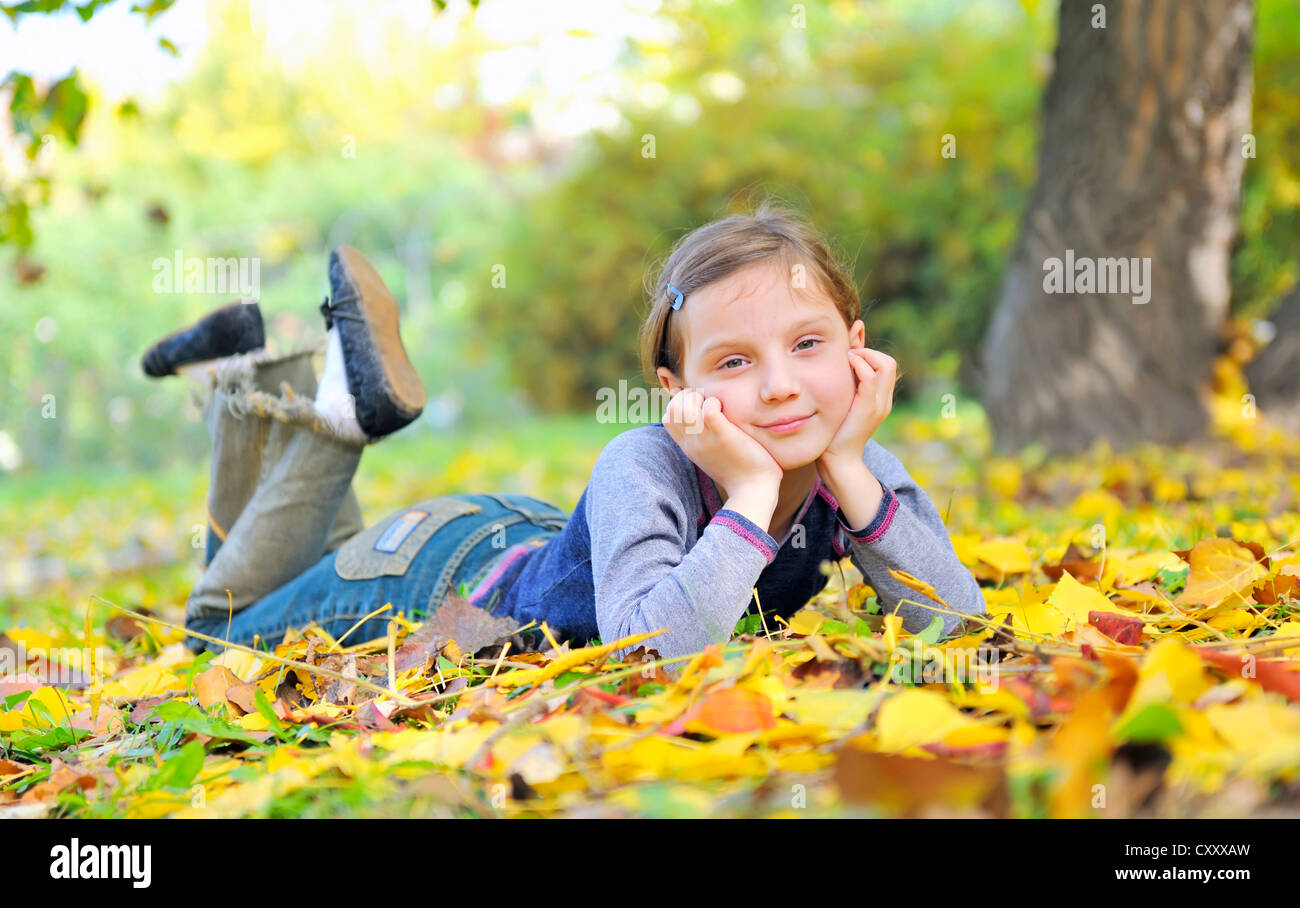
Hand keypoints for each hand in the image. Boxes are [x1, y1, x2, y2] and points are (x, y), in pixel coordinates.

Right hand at [663, 389, 782, 497]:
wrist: (753, 491)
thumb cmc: (739, 470)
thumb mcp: (712, 455)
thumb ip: (704, 438)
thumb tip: (704, 419)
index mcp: (688, 447)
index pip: (667, 417)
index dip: (679, 402)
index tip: (698, 403)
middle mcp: (693, 443)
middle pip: (672, 409)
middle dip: (687, 395)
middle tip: (706, 399)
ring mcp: (705, 440)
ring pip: (685, 408)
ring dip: (699, 397)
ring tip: (715, 403)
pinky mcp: (723, 436)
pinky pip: (708, 410)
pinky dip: (714, 403)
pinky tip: (725, 409)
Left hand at [816, 347, 896, 482]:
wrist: (838, 460)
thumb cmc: (834, 432)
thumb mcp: (842, 403)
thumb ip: (845, 385)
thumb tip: (841, 361)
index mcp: (880, 399)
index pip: (886, 365)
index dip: (870, 353)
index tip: (849, 354)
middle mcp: (883, 401)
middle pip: (889, 363)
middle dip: (869, 351)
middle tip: (848, 355)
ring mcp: (878, 404)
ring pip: (885, 365)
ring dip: (864, 354)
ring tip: (847, 358)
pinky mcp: (867, 408)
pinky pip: (870, 378)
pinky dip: (859, 364)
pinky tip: (845, 362)